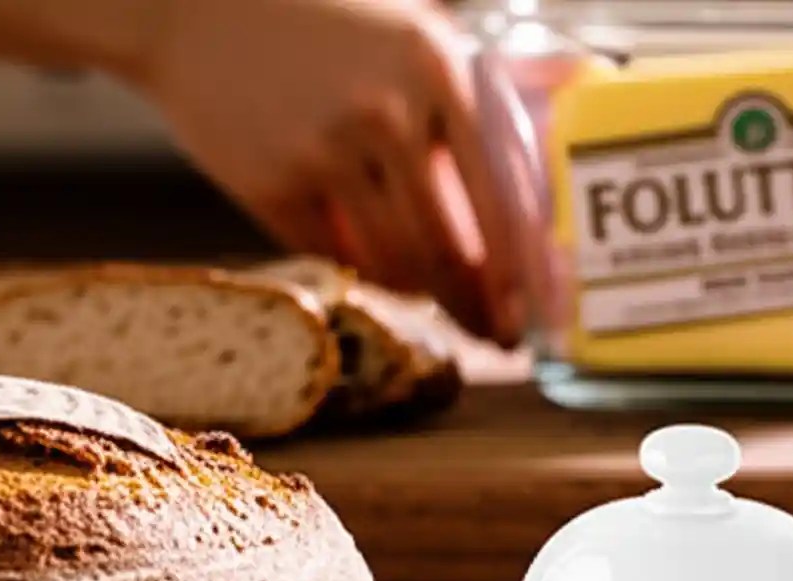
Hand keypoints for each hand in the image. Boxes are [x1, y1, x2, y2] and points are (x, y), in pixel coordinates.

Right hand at [131, 0, 531, 346]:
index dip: (527, 269)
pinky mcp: (270, 183)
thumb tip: (592, 81)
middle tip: (499, 335)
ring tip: (441, 297)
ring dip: (425, 294)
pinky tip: (378, 260)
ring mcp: (322, 150)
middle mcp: (385, 112)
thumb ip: (504, 68)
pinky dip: (366, 268)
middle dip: (480, 308)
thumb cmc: (331, 22)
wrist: (200, 8)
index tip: (544, 311)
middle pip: (449, 249)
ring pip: (394, 263)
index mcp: (439, 71)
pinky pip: (337, 255)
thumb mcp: (422, 29)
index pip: (502, 195)